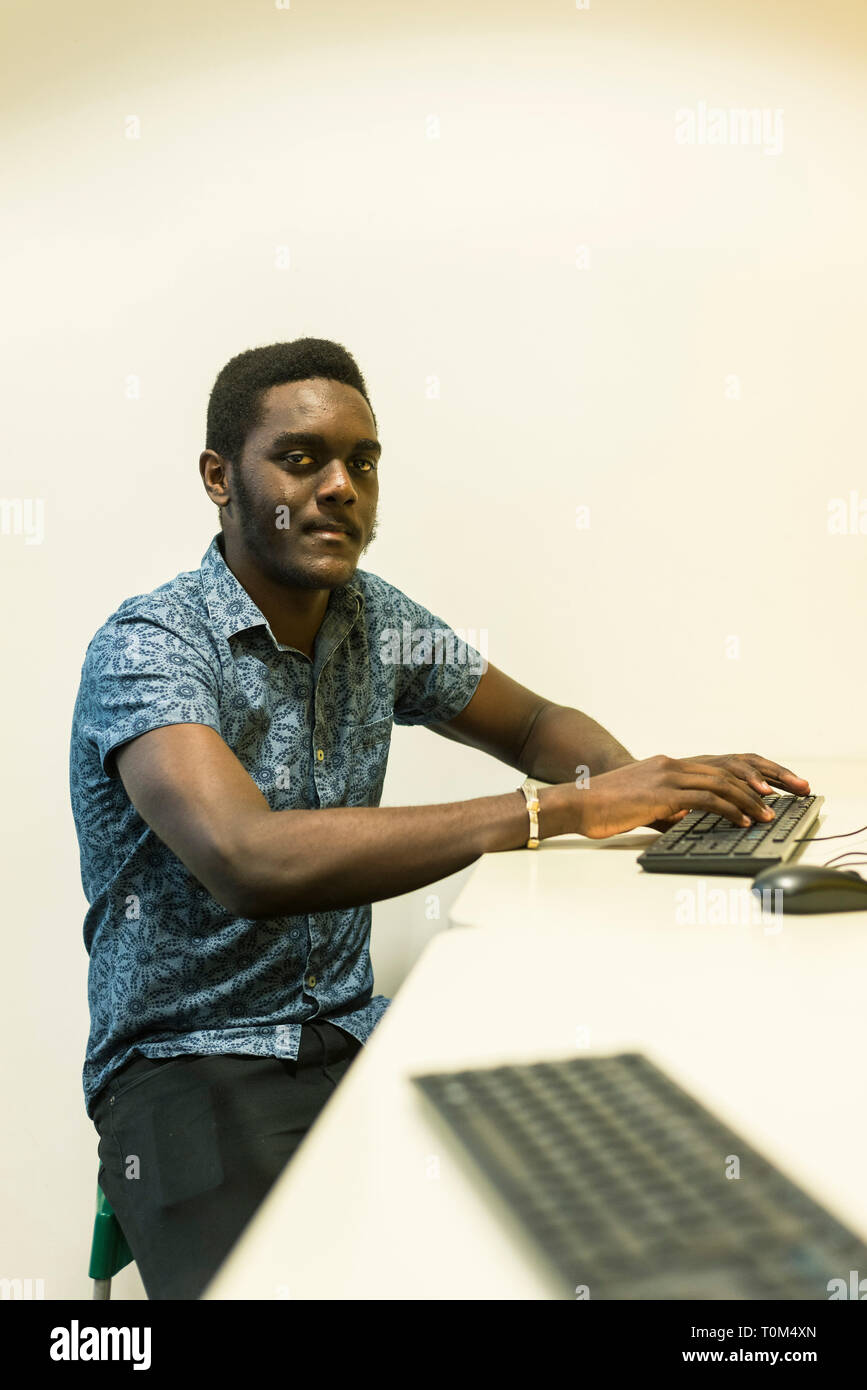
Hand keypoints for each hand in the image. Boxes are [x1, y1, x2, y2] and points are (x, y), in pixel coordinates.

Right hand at [550, 752, 808, 840]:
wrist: (575, 803)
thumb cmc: (602, 808)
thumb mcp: (643, 805)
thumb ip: (668, 807)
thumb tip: (689, 820)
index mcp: (669, 765)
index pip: (721, 764)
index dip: (752, 772)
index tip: (776, 784)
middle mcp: (673, 765)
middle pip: (730, 767)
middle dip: (765, 780)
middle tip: (792, 791)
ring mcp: (668, 776)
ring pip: (722, 782)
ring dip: (751, 798)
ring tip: (769, 813)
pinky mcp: (663, 793)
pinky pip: (706, 798)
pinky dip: (729, 808)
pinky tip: (742, 820)